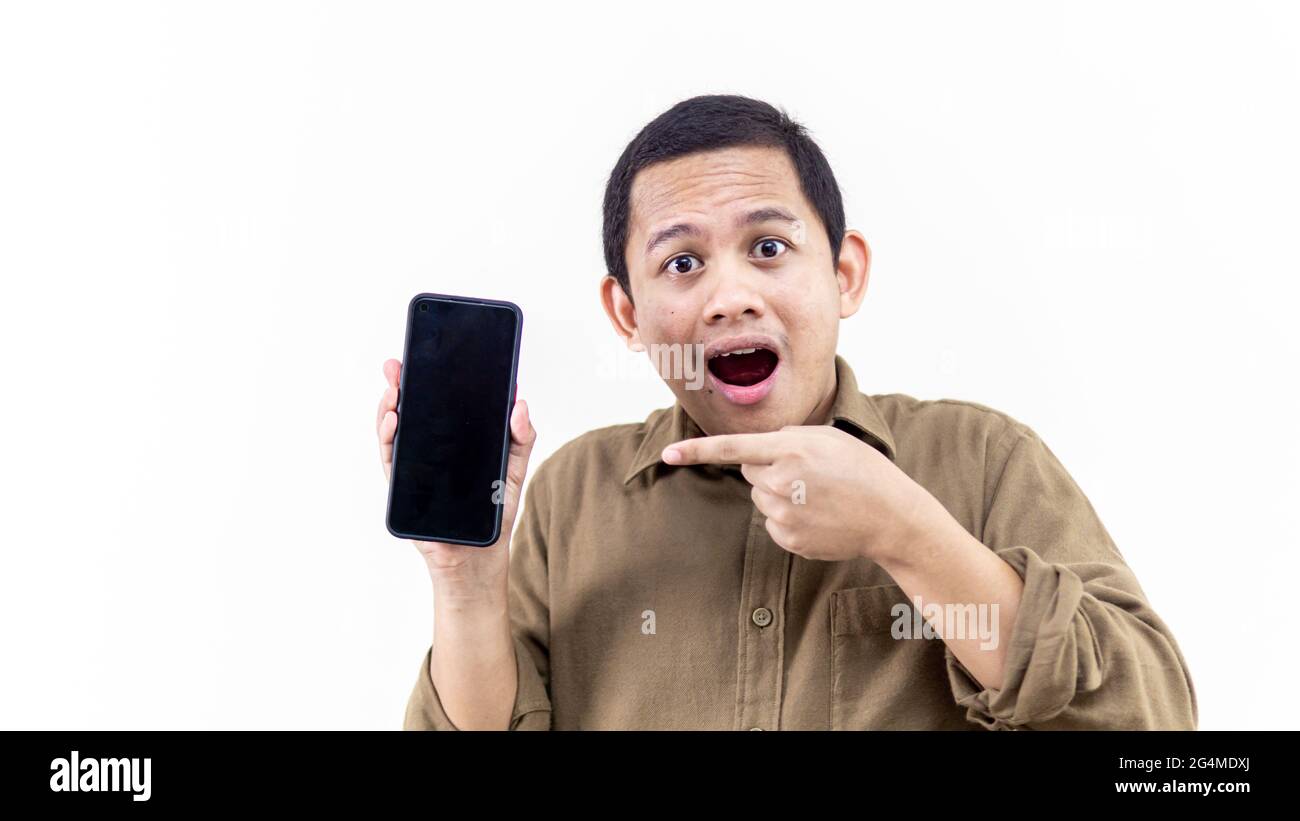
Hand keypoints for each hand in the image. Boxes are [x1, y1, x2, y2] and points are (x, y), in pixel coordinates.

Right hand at [377, 359, 537, 590]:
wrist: (480, 558)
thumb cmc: (495, 514)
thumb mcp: (516, 470)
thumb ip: (521, 437)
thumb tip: (520, 402)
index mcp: (453, 442)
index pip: (437, 404)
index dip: (429, 379)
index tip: (426, 353)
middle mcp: (429, 451)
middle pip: (410, 412)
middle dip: (399, 385)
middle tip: (397, 364)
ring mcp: (414, 469)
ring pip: (394, 432)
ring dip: (389, 407)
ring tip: (394, 388)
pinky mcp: (404, 489)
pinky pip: (391, 460)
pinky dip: (389, 438)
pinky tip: (395, 419)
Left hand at [661, 425, 952, 564]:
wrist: (891, 516)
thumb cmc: (861, 469)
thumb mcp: (828, 438)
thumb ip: (788, 437)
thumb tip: (760, 450)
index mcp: (790, 449)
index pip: (732, 449)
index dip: (696, 452)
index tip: (667, 455)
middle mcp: (781, 481)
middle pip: (749, 473)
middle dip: (768, 469)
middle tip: (808, 474)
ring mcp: (783, 514)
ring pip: (761, 498)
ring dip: (780, 494)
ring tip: (818, 496)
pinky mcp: (787, 539)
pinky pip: (772, 522)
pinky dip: (789, 518)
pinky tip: (818, 516)